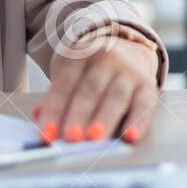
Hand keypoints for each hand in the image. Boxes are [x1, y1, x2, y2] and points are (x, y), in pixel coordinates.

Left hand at [34, 32, 161, 143]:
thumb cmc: (91, 70)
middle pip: (90, 90)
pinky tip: (130, 137)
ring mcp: (129, 70)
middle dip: (79, 115)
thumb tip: (39, 116)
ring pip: (116, 97)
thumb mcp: (69, 72)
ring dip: (105, 119)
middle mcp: (106, 58)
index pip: (64, 84)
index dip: (54, 110)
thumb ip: (56, 96)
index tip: (47, 134)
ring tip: (95, 139)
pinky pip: (144, 104)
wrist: (127, 48)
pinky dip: (138, 122)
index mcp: (80, 53)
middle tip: (71, 137)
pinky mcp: (147, 84)